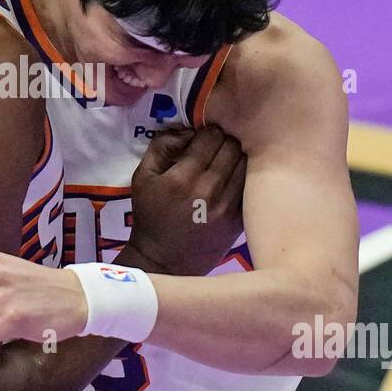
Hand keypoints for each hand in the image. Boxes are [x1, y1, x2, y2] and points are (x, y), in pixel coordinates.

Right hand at [127, 126, 246, 274]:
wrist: (164, 260)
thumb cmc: (151, 215)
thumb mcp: (142, 177)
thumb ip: (161, 146)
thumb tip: (187, 130)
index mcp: (182, 177)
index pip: (211, 136)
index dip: (207, 133)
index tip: (203, 139)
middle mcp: (208, 190)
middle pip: (232, 147)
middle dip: (224, 143)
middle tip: (216, 150)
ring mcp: (227, 207)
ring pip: (245, 165)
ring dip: (236, 160)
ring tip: (225, 165)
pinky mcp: (238, 220)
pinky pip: (249, 187)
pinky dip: (243, 180)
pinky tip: (231, 183)